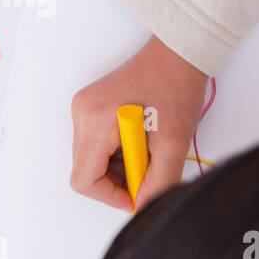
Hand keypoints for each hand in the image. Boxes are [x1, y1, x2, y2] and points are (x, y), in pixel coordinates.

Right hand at [70, 35, 209, 210]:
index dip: (109, 195)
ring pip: (90, 157)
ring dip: (117, 164)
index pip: (83, 179)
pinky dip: (115, 150)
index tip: (135, 194)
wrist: (177, 54)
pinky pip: (95, 142)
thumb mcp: (173, 143)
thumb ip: (159, 182)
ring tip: (147, 150)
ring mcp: (83, 107)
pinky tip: (139, 139)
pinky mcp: (90, 105)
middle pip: (85, 169)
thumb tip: (144, 204)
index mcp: (96, 122)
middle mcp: (82, 113)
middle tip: (148, 168)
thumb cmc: (176, 87)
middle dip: (116, 179)